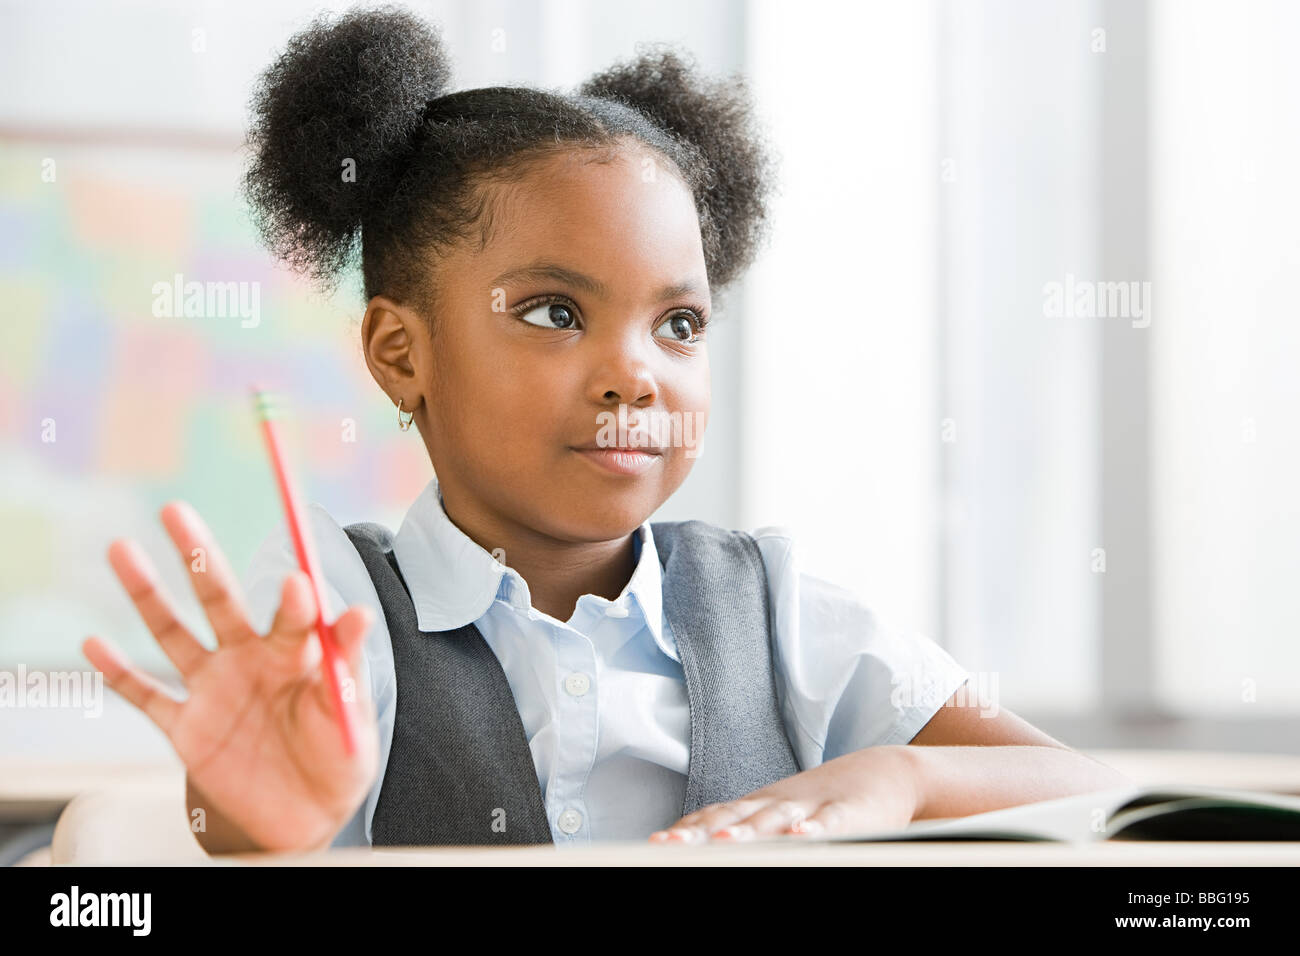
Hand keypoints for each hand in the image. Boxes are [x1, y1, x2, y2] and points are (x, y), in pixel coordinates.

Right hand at [82, 500, 378, 852]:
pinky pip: (147, 696)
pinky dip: (119, 674)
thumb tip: (360, 613)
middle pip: (219, 598)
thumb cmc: (339, 756)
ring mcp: (213, 689)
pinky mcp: (187, 728)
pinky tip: (93, 644)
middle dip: (197, 556)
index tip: (297, 584)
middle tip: (176, 511)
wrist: (306, 814)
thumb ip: (346, 665)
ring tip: (122, 549)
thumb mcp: (349, 714)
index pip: (290, 615)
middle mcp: (248, 659)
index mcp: (295, 653)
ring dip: (146, 595)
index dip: (294, 601)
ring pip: (172, 633)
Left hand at [648, 745, 919, 842]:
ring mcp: (810, 806)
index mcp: (757, 806)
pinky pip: (831, 822)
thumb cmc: (822, 803)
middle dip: (699, 834)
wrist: (884, 773)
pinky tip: (801, 836)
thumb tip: (696, 842)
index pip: (714, 817)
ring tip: (722, 843)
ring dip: (747, 832)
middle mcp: (777, 805)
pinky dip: (815, 828)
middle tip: (668, 844)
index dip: (686, 830)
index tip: (656, 842)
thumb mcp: (777, 815)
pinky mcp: (849, 814)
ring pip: (775, 820)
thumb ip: (741, 828)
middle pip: (734, 819)